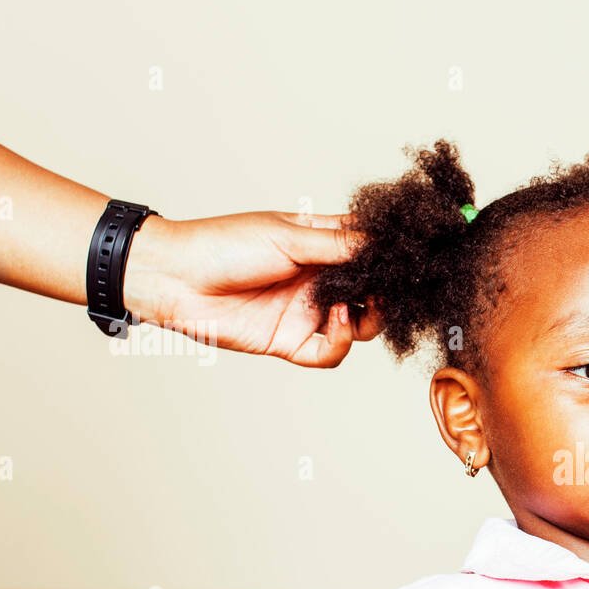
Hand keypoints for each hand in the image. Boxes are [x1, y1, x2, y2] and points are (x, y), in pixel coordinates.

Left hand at [122, 211, 379, 367]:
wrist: (176, 278)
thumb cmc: (223, 245)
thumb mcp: (289, 236)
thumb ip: (339, 245)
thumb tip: (386, 244)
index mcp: (320, 246)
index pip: (368, 251)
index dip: (391, 255)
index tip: (411, 256)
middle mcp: (319, 281)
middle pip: (373, 294)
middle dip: (387, 293)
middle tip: (391, 286)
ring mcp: (307, 313)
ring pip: (360, 327)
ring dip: (369, 318)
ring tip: (357, 302)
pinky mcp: (291, 342)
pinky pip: (331, 353)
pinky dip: (340, 340)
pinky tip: (333, 318)